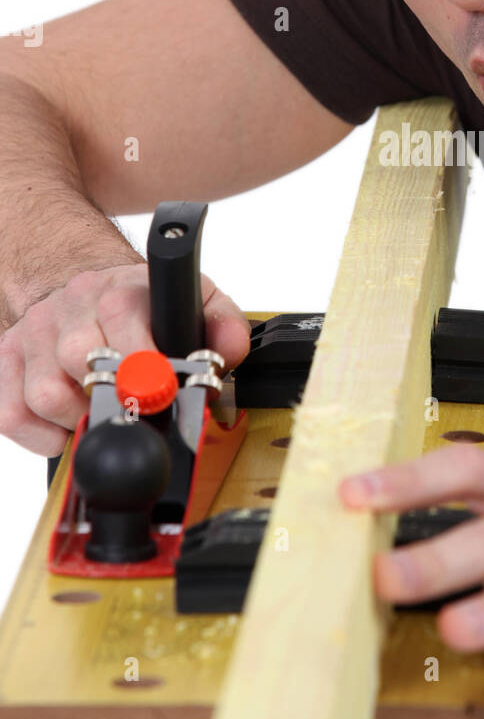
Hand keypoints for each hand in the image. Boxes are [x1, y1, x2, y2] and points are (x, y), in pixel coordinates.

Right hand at [0, 265, 249, 455]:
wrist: (90, 284)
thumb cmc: (144, 304)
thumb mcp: (195, 301)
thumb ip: (221, 326)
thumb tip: (226, 352)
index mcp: (119, 288)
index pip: (120, 315)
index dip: (140, 360)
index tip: (159, 391)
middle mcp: (71, 306)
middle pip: (76, 358)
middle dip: (112, 396)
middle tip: (136, 409)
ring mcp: (35, 332)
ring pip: (44, 393)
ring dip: (79, 418)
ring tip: (104, 413)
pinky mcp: (7, 358)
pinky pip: (11, 412)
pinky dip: (41, 434)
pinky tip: (69, 426)